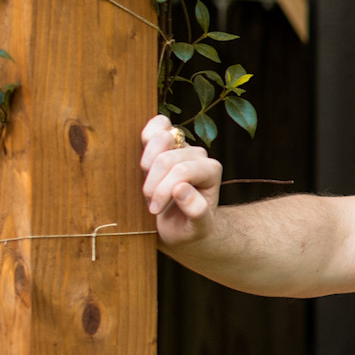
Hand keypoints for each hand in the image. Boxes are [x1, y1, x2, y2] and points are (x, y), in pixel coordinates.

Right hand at [140, 114, 223, 245]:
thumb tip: (181, 189)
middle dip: (153, 184)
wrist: (181, 227)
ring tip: (147, 188)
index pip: (182, 171)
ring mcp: (182, 147)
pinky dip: (145, 137)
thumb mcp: (197, 229)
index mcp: (211, 171)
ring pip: (160, 138)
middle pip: (167, 159)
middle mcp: (198, 155)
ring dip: (146, 165)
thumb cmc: (190, 228)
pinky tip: (143, 162)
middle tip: (151, 204)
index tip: (154, 210)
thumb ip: (196, 212)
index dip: (163, 190)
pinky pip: (156, 125)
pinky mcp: (164, 143)